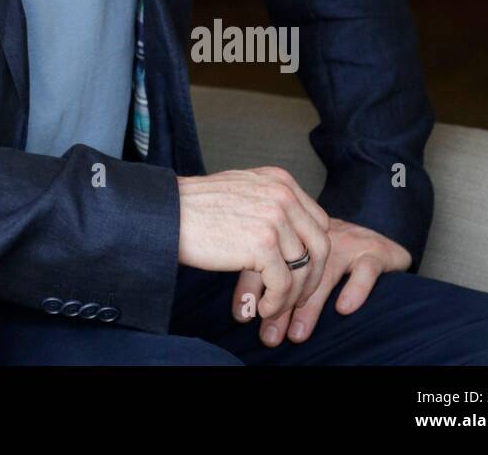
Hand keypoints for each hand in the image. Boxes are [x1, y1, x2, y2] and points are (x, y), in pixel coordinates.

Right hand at [177, 166, 331, 322]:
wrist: (167, 213)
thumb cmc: (197, 207)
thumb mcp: (244, 189)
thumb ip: (272, 203)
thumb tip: (295, 237)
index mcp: (280, 180)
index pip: (319, 222)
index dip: (314, 253)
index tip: (300, 273)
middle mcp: (282, 194)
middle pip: (321, 246)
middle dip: (311, 278)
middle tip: (294, 298)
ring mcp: (274, 218)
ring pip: (303, 269)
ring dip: (290, 296)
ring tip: (271, 306)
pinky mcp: (262, 243)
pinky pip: (284, 284)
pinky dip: (276, 302)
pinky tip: (260, 307)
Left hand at [230, 216, 411, 346]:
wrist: (380, 234)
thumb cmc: (334, 253)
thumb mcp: (301, 261)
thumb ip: (272, 278)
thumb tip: (242, 314)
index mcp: (294, 230)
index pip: (267, 256)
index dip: (252, 287)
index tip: (241, 316)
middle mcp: (318, 235)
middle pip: (294, 269)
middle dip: (279, 304)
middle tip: (267, 334)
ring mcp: (347, 242)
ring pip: (326, 275)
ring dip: (311, 307)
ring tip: (297, 335)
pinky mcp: (375, 252)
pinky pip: (366, 270)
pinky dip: (356, 289)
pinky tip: (343, 309)